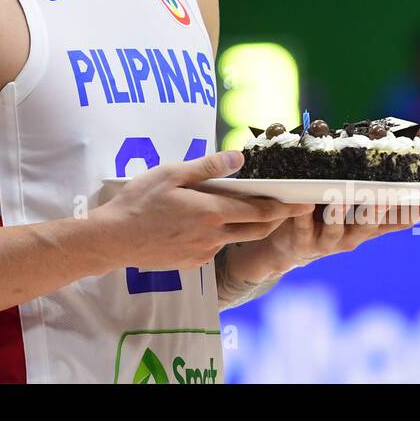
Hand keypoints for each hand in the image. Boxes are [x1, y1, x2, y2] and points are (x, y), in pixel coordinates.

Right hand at [94, 150, 312, 270]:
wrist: (114, 239)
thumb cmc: (139, 201)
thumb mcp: (171, 173)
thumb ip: (208, 167)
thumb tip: (239, 157)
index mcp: (211, 212)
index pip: (260, 211)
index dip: (286, 207)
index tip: (305, 202)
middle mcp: (213, 236)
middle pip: (257, 230)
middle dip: (277, 219)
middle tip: (290, 207)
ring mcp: (203, 253)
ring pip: (235, 239)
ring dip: (247, 226)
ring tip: (247, 210)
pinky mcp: (192, 263)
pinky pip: (214, 248)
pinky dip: (219, 235)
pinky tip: (202, 223)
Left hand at [224, 201, 419, 282]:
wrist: (289, 246)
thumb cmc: (326, 216)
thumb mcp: (356, 208)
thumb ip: (381, 197)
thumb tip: (413, 184)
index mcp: (367, 226)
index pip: (396, 219)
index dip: (413, 213)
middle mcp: (351, 237)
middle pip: (369, 226)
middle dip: (378, 212)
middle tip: (385, 197)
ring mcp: (327, 242)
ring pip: (336, 229)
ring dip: (339, 214)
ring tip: (339, 199)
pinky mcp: (302, 242)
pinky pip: (301, 227)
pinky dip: (301, 216)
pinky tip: (302, 204)